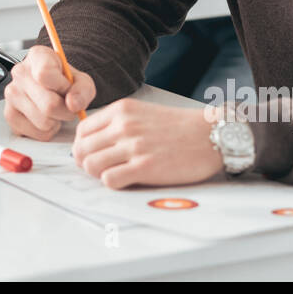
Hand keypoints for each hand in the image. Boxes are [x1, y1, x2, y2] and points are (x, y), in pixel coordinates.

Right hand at [3, 44, 94, 140]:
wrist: (51, 87)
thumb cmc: (64, 81)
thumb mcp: (81, 80)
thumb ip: (83, 89)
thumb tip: (73, 104)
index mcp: (37, 56)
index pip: (45, 74)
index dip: (63, 88)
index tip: (68, 88)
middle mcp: (20, 73)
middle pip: (49, 104)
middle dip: (65, 111)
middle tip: (67, 105)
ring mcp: (11, 94)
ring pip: (44, 122)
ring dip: (56, 121)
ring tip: (55, 110)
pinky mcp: (10, 115)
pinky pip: (37, 133)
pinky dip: (47, 130)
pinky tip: (45, 117)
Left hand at [72, 99, 223, 187]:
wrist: (210, 135)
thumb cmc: (178, 127)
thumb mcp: (142, 113)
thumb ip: (117, 123)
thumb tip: (92, 143)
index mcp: (121, 110)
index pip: (82, 131)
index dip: (83, 146)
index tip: (91, 154)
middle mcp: (123, 126)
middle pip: (82, 149)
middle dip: (86, 163)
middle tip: (101, 169)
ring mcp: (133, 146)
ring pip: (91, 166)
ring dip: (99, 174)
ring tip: (115, 174)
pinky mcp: (144, 167)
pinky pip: (110, 180)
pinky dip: (113, 183)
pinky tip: (126, 180)